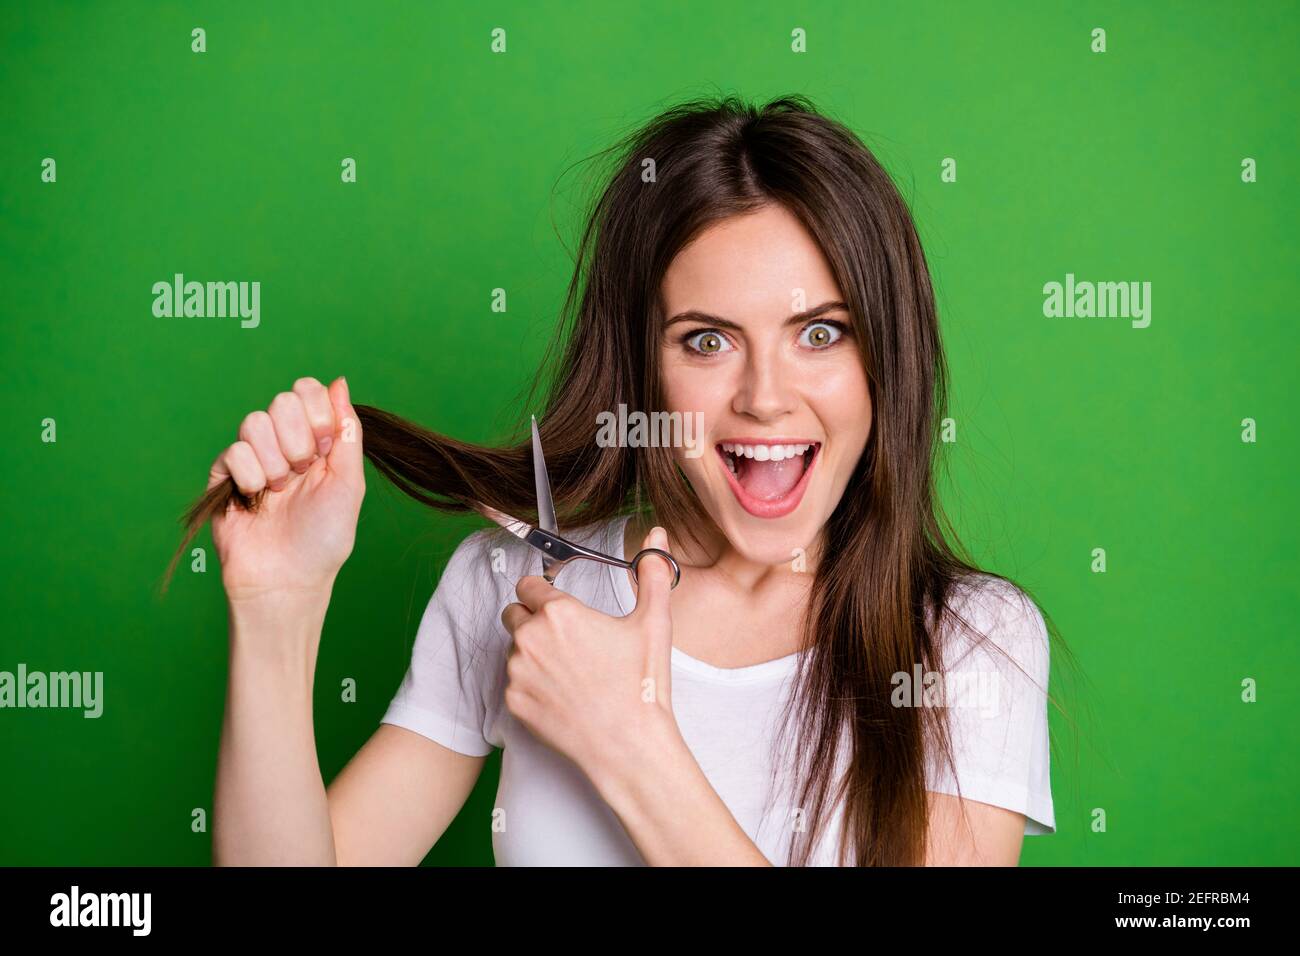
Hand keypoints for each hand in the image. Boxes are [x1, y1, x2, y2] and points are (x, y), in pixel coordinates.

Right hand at [208, 376, 364, 603]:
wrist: (287, 578)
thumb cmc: (323, 537)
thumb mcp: (348, 482)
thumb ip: (347, 430)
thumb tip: (339, 382)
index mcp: (316, 441)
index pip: (308, 391)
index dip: (317, 413)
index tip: (325, 448)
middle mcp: (283, 444)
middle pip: (282, 401)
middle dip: (298, 441)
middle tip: (302, 474)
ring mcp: (253, 458)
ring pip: (254, 422)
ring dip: (275, 462)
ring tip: (279, 491)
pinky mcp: (224, 476)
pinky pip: (234, 451)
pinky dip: (250, 477)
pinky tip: (257, 499)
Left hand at [500, 525, 677, 784]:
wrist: (629, 747)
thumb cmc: (641, 686)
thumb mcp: (654, 622)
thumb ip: (652, 573)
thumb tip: (656, 535)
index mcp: (560, 613)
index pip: (528, 585)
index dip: (542, 592)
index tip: (555, 603)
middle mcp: (531, 638)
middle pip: (513, 613)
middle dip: (533, 620)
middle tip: (566, 639)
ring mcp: (518, 673)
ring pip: (514, 650)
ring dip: (533, 653)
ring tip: (570, 671)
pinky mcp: (513, 703)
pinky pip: (514, 683)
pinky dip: (532, 685)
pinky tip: (563, 695)